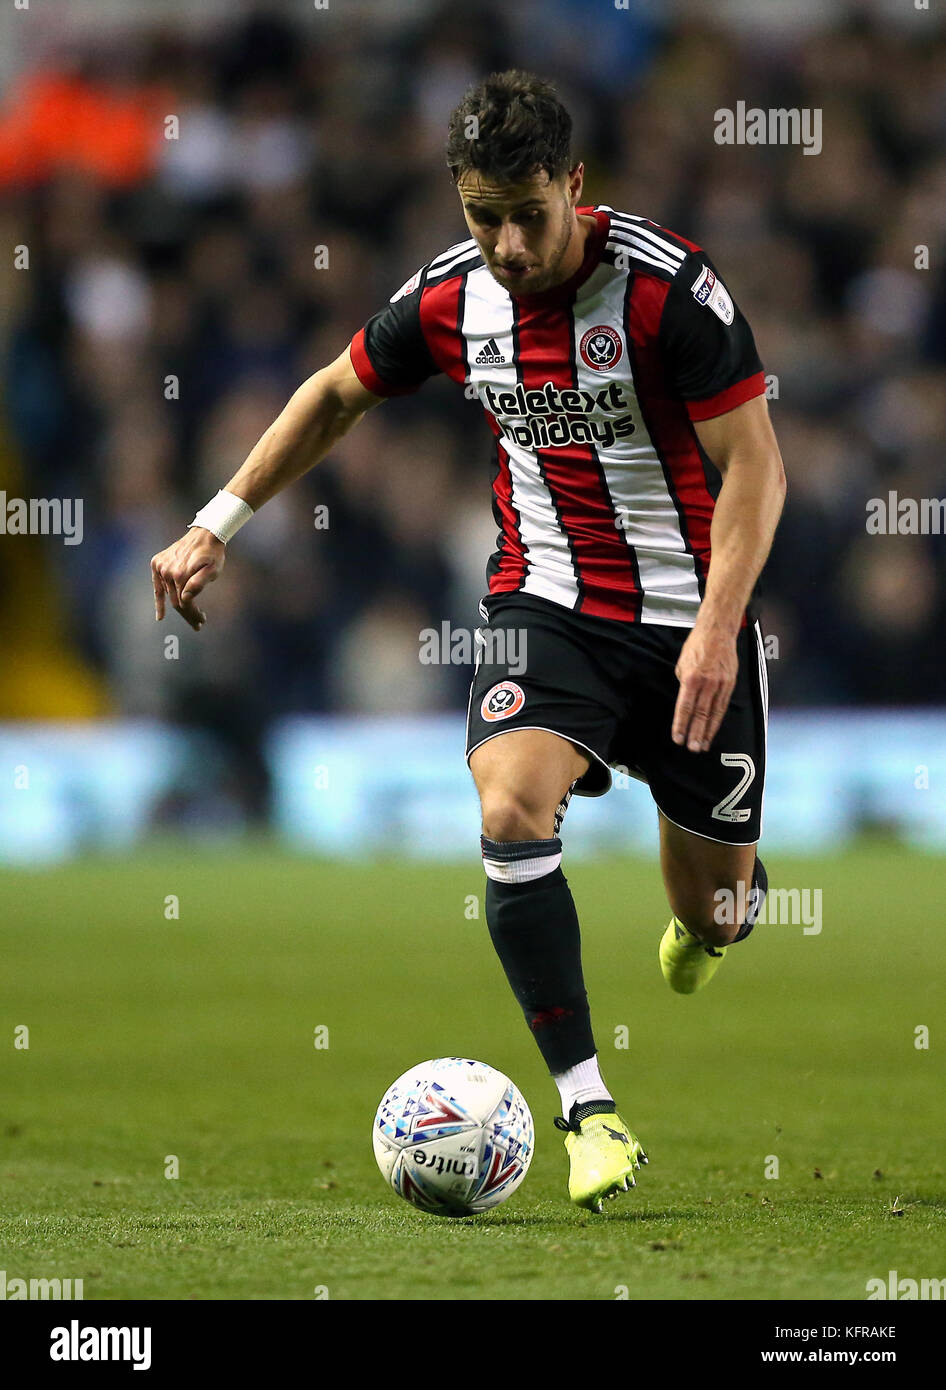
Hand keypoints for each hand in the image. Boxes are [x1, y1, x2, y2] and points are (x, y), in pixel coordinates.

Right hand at [151, 528, 225, 630]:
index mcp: (180, 574)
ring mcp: (161, 567)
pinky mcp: (157, 563)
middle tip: (199, 623)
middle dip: (188, 614)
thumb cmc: (212, 554)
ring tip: (192, 617)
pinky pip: (157, 586)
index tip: (202, 622)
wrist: (204, 534)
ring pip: (169, 595)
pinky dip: (159, 600)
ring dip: (179, 607)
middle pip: (176, 601)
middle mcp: (167, 572)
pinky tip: (160, 616)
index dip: (193, 615)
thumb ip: (199, 583)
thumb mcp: (213, 570)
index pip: (185, 603)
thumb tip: (186, 598)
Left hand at [671, 620, 738, 752]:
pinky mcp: (730, 684)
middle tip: (692, 748)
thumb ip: (684, 685)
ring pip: (713, 713)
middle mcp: (707, 683)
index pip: (684, 708)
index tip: (678, 738)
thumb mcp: (681, 665)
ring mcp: (720, 684)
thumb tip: (685, 701)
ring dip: (707, 731)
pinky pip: (723, 706)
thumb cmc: (697, 646)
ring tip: (703, 745)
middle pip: (700, 714)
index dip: (681, 725)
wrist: (717, 632)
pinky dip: (717, 720)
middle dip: (695, 733)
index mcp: (691, 679)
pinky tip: (713, 730)